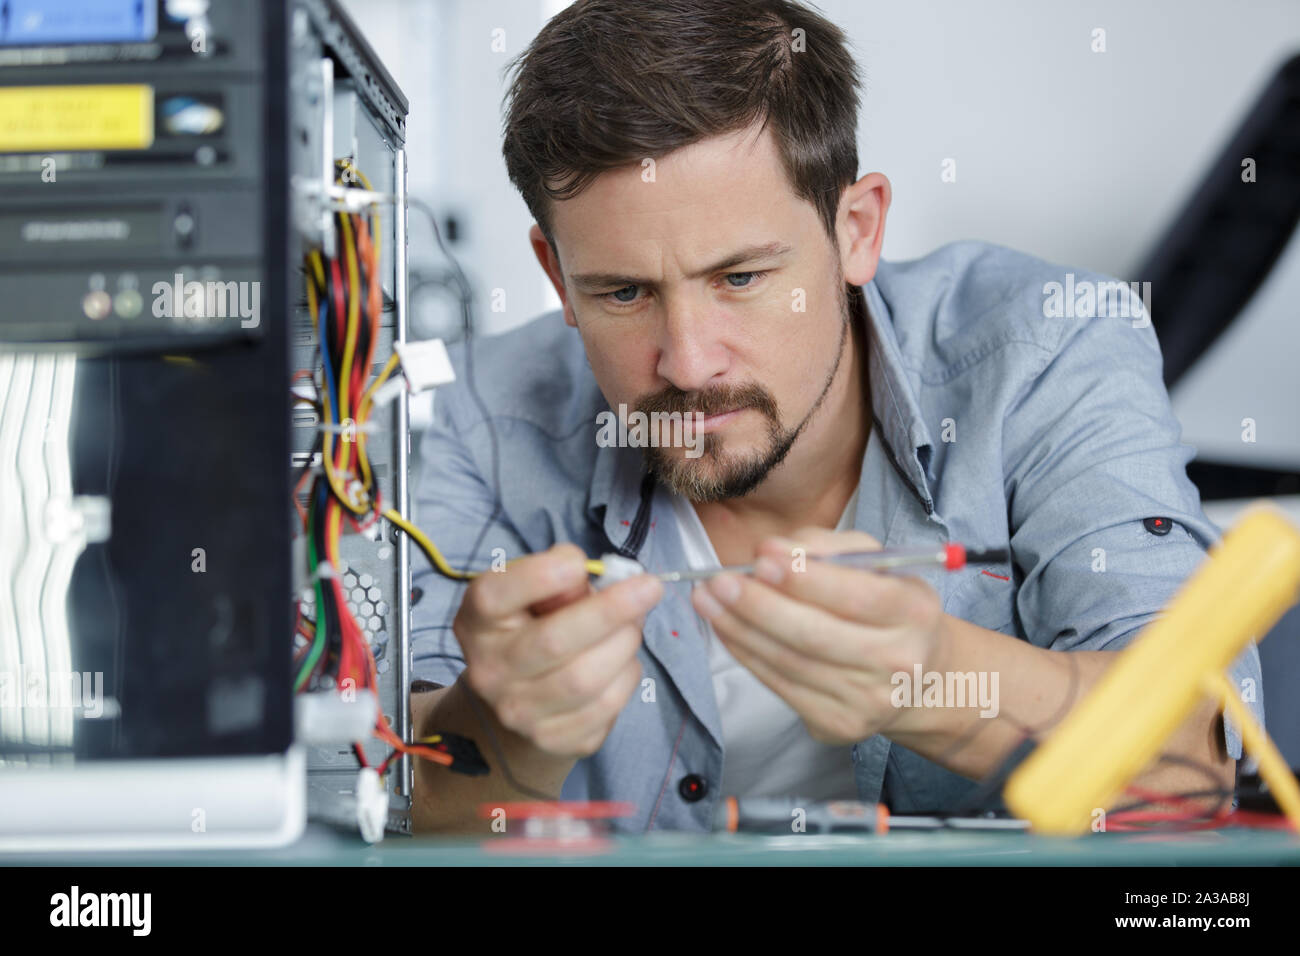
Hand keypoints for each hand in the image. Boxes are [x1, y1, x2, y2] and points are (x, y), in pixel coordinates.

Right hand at [454, 543, 663, 757]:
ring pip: (587, 678)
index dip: (537, 577)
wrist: (516, 702)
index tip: (579, 565)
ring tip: (632, 627)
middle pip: (553, 641)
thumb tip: (607, 580)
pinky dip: (626, 675)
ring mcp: (519, 712)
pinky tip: (622, 661)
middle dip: (610, 611)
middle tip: (650, 588)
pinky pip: (606, 706)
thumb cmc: (533, 628)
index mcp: (478, 621)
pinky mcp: (553, 739)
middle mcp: (489, 670)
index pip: (493, 596)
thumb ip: (560, 578)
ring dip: (624, 644)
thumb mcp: (531, 594)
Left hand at [690, 528, 945, 743]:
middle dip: (759, 606)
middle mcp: (899, 662)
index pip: (856, 596)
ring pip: (789, 662)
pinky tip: (725, 628)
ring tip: (707, 599)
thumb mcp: (874, 562)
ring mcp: (869, 700)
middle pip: (815, 635)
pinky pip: (781, 685)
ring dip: (740, 628)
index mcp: (915, 612)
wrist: (919, 677)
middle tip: (718, 581)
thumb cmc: (885, 605)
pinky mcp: (840, 725)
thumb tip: (773, 550)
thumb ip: (827, 547)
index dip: (805, 579)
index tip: (762, 559)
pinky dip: (746, 654)